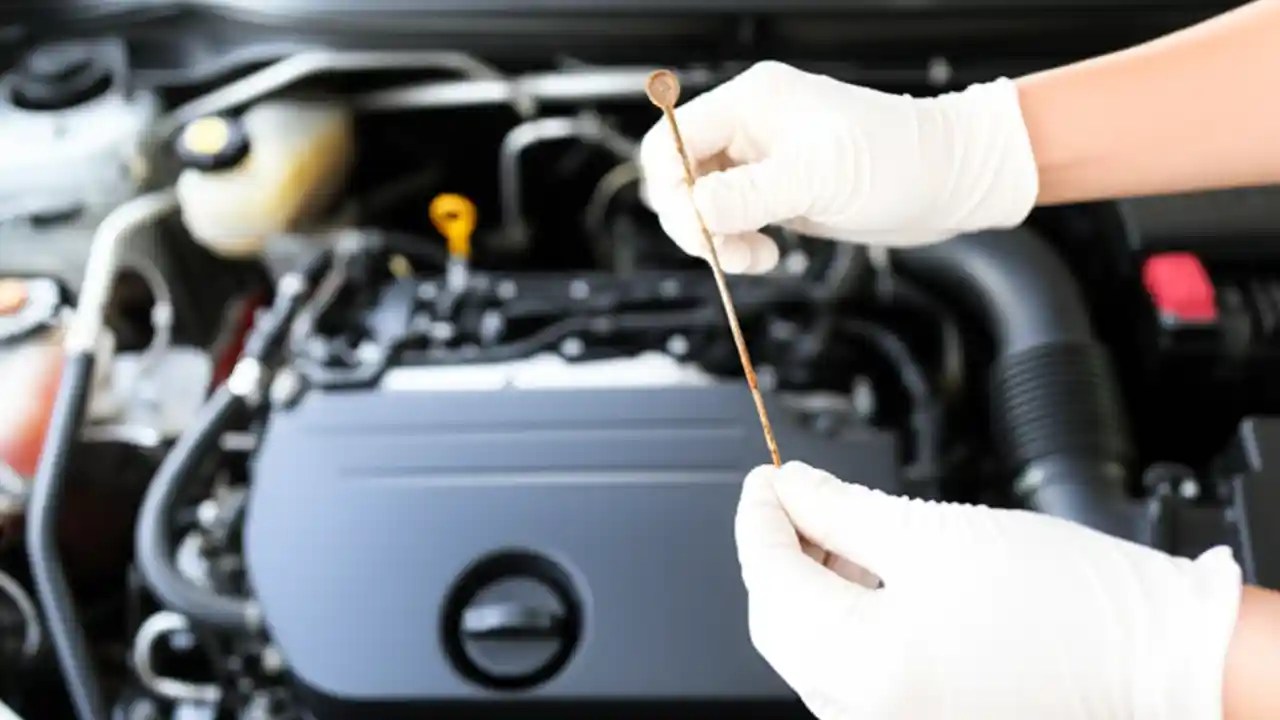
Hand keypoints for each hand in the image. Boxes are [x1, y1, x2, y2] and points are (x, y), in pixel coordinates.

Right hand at [638, 61, 1039, 272]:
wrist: (949, 180)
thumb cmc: (899, 160)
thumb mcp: (820, 178)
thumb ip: (750, 194)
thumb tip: (696, 209)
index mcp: (750, 104)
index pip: (672, 141)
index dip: (672, 188)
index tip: (698, 226)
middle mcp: (748, 129)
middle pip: (679, 176)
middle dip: (693, 221)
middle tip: (725, 253)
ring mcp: (760, 161)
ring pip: (702, 203)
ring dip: (716, 239)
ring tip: (754, 258)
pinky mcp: (775, 192)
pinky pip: (730, 219)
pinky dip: (736, 243)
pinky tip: (766, 255)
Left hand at [735, 461, 1242, 719]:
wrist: (1157, 660)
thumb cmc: (1068, 607)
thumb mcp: (932, 533)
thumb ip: (841, 510)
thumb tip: (791, 488)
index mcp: (859, 668)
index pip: (768, 579)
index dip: (758, 516)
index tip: (764, 477)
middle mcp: (862, 714)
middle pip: (779, 622)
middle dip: (780, 553)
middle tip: (794, 498)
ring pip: (811, 649)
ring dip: (812, 585)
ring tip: (838, 532)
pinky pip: (850, 672)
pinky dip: (845, 620)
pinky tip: (868, 577)